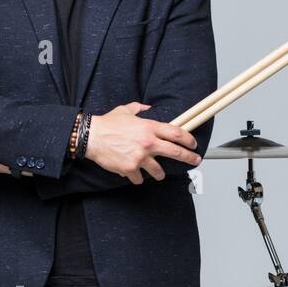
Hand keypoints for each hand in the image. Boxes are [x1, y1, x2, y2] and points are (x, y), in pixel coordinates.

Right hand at [85, 102, 201, 184]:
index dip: (189, 139)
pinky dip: (137, 177)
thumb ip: (139, 109)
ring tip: (159, 174)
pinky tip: (134, 174)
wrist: (92, 137)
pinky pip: (139, 178)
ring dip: (159, 174)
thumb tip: (147, 108)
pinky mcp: (130, 168)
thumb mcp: (126, 110)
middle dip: (189, 157)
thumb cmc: (107, 123)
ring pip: (158, 171)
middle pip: (176, 152)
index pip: (177, 133)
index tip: (193, 144)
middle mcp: (148, 143)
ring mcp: (140, 157)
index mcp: (149, 127)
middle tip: (195, 160)